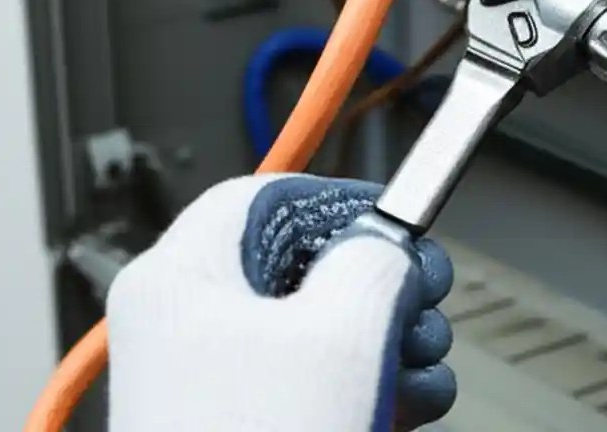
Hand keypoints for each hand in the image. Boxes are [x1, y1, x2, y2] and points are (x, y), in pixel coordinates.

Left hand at [106, 175, 455, 430]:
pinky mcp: (247, 426)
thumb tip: (384, 245)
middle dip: (381, 285)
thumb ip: (373, 261)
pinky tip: (409, 404)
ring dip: (389, 341)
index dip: (341, 201)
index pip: (266, 199)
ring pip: (320, 329)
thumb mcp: (339, 333)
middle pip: (303, 266)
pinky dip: (371, 386)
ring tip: (423, 366)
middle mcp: (191, 326)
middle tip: (422, 298)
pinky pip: (317, 383)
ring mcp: (217, 382)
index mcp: (183, 279)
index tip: (396, 220)